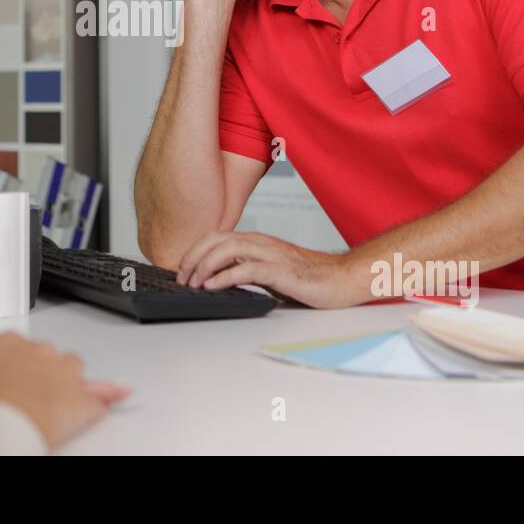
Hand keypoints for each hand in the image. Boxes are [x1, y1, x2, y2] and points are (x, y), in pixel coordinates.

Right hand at [0, 332, 130, 450]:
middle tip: (26, 389)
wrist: (3, 422)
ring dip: (68, 377)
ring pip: (73, 366)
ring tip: (59, 393)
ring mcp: (64, 374)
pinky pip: (101, 397)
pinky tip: (113, 398)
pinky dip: (106, 398)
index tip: (4, 372)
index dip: (10, 360)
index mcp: (9, 343)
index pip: (13, 343)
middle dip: (39, 368)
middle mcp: (40, 352)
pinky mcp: (82, 400)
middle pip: (45, 353)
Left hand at [175, 231, 357, 308]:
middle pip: (216, 239)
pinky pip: (246, 268)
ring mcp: (271, 254)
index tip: (183, 269)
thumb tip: (221, 282)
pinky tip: (212, 286)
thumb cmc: (309, 279)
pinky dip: (224, 276)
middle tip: (181, 277)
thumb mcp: (271, 272)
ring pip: (227, 249)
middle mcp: (261, 243)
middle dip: (193, 256)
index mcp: (257, 242)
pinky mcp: (280, 270)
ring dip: (204, 266)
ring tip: (192, 283)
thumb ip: (249, 271)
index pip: (217, 237)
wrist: (342, 279)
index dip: (195, 250)